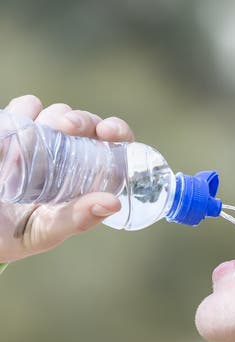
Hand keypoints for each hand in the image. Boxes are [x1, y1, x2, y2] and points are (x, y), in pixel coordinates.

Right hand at [0, 95, 135, 262]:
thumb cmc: (15, 234)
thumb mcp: (46, 231)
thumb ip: (78, 219)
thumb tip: (114, 203)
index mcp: (85, 179)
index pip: (113, 145)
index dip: (117, 132)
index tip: (107, 132)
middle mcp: (67, 154)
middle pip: (87, 122)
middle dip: (81, 120)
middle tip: (66, 128)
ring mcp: (41, 139)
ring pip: (57, 111)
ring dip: (50, 120)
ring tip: (26, 150)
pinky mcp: (14, 127)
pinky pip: (25, 106)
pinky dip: (22, 113)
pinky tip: (11, 140)